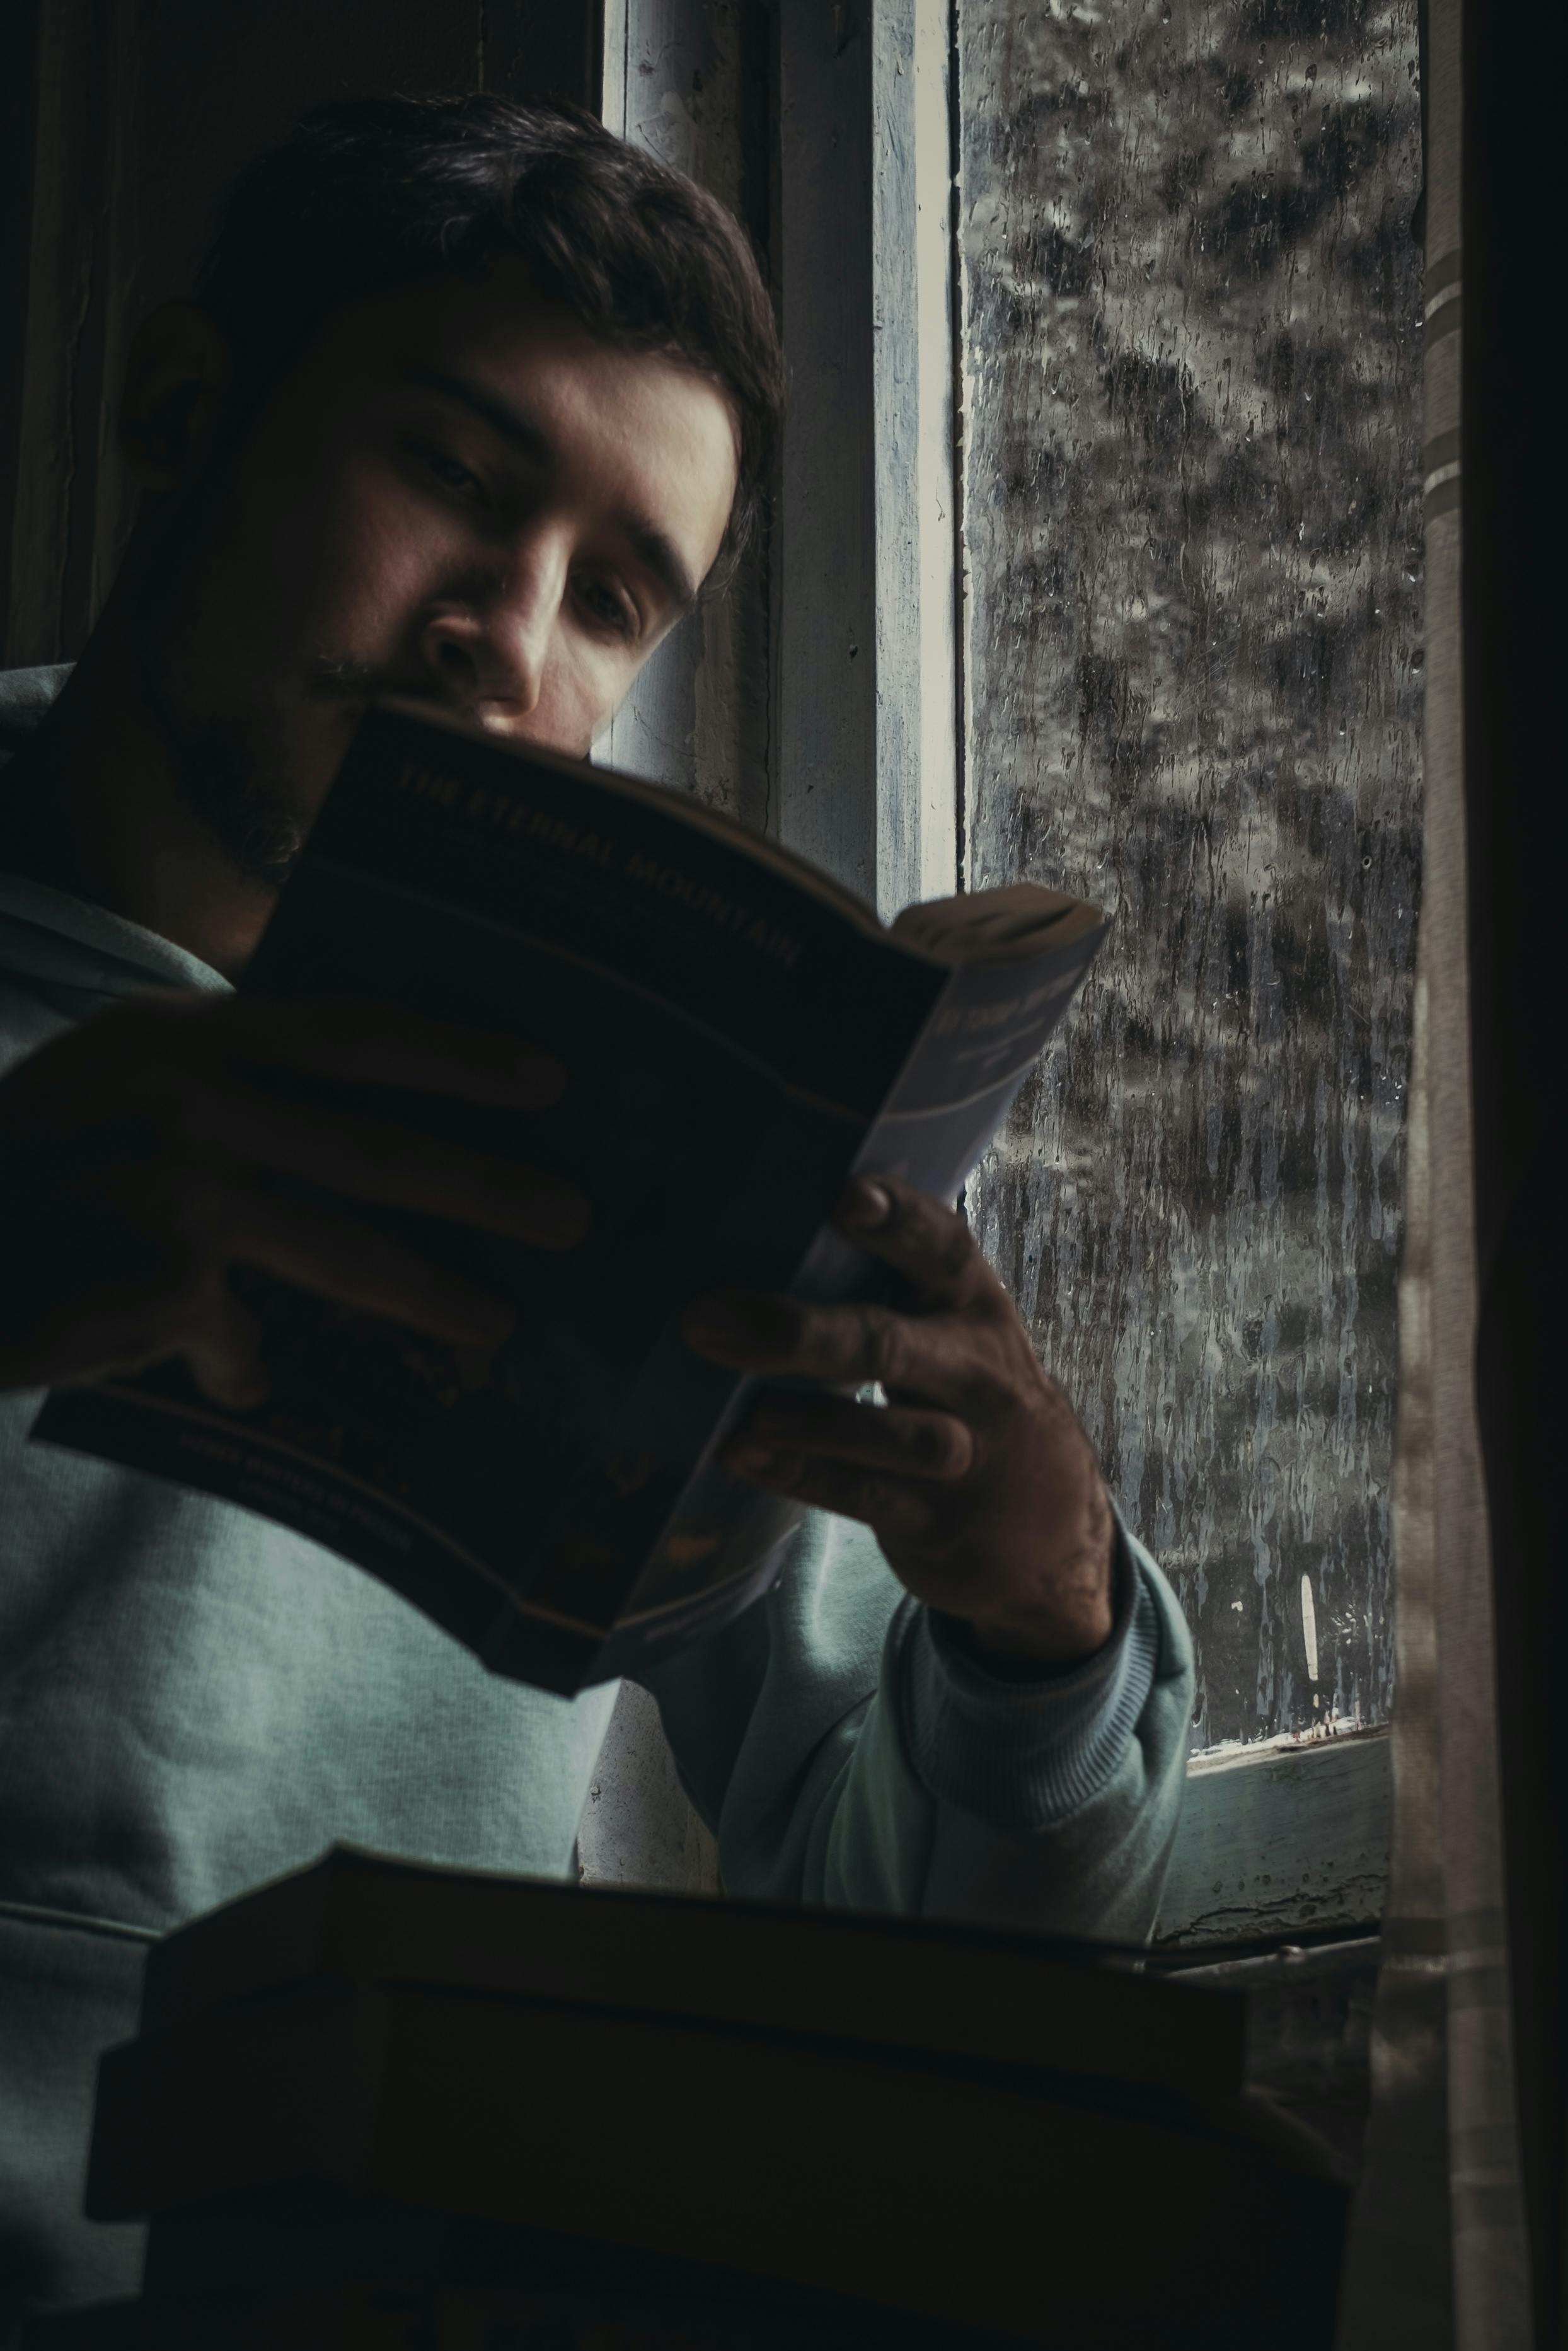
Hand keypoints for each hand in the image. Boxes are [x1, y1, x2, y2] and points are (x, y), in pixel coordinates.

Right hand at [0, 994, 586, 1404]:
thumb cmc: (29, 1155)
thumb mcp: (116, 1081)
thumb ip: (225, 1092)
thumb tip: (342, 1133)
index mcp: (183, 1035)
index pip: (352, 1033)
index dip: (454, 1054)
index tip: (546, 1077)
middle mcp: (186, 1101)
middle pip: (373, 1147)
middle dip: (481, 1185)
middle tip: (571, 1215)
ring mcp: (168, 1191)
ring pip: (335, 1249)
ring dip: (425, 1292)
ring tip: (495, 1327)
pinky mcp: (151, 1279)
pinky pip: (226, 1334)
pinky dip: (236, 1364)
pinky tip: (249, 1383)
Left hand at [682, 1174, 1114, 1665]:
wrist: (1055, 1530)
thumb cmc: (972, 1406)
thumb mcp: (956, 1341)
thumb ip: (889, 1300)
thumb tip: (757, 1247)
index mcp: (976, 1309)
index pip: (944, 1250)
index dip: (898, 1220)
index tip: (847, 1196)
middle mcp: (979, 1373)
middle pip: (892, 1345)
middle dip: (800, 1333)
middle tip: (709, 1319)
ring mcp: (968, 1453)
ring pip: (893, 1433)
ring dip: (810, 1421)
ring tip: (742, 1413)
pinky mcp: (943, 1521)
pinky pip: (869, 1497)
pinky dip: (802, 1476)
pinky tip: (743, 1456)